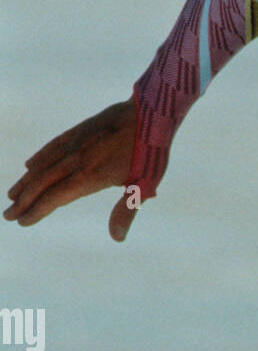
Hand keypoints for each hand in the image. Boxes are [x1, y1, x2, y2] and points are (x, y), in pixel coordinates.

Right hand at [5, 96, 139, 240]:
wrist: (149, 111)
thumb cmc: (150, 151)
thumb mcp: (143, 185)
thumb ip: (126, 211)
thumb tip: (117, 238)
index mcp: (90, 176)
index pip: (55, 198)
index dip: (37, 211)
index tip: (23, 222)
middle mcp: (76, 159)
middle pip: (42, 183)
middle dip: (24, 201)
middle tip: (8, 215)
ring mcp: (74, 143)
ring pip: (43, 165)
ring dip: (26, 181)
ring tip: (12, 195)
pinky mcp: (78, 131)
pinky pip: (52, 147)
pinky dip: (39, 158)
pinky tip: (30, 165)